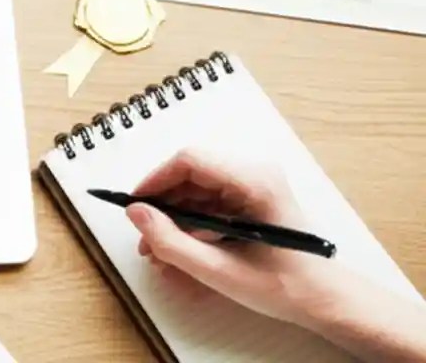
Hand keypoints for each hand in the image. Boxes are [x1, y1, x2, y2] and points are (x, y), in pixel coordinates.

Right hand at [124, 148, 330, 324]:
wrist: (326, 300)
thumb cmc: (286, 286)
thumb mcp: (221, 271)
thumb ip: (172, 243)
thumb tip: (137, 214)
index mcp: (255, 182)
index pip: (190, 161)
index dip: (155, 180)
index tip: (134, 206)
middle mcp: (255, 174)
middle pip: (191, 174)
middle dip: (162, 205)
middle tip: (144, 238)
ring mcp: (254, 185)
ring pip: (196, 189)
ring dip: (173, 217)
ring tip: (159, 250)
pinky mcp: (251, 199)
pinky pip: (209, 201)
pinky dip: (190, 223)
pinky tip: (180, 248)